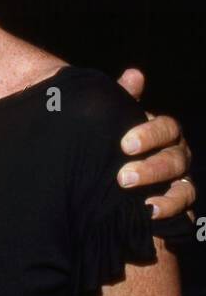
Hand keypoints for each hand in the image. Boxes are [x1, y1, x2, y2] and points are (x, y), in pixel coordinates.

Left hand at [116, 68, 193, 219]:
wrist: (109, 181)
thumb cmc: (115, 145)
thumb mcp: (115, 123)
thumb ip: (122, 100)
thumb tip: (133, 75)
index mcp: (164, 134)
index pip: (167, 128)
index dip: (150, 134)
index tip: (124, 144)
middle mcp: (177, 157)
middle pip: (177, 160)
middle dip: (152, 169)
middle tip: (122, 177)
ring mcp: (181, 184)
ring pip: (186, 190)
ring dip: (167, 198)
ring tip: (145, 206)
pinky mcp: (178, 210)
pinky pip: (184, 215)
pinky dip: (171, 217)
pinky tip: (152, 220)